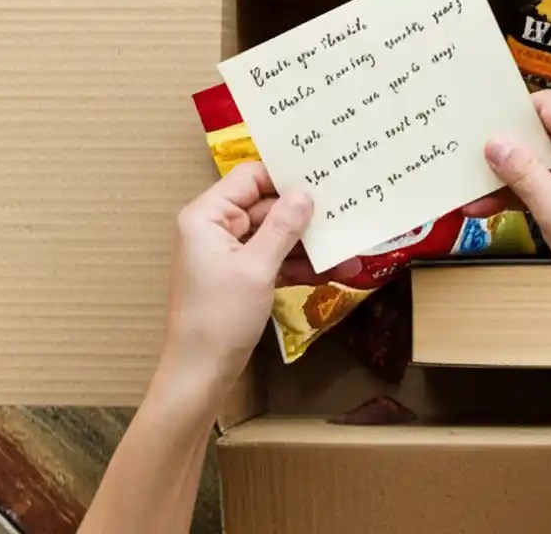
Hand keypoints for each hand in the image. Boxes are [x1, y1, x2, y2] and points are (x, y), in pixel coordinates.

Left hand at [161, 162, 359, 395]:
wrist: (199, 374)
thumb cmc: (219, 318)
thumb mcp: (256, 268)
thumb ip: (282, 228)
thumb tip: (305, 194)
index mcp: (208, 216)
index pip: (250, 178)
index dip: (285, 176)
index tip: (323, 177)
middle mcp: (216, 228)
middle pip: (267, 206)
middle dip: (306, 215)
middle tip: (346, 210)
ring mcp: (229, 254)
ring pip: (276, 236)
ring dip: (310, 245)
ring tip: (351, 248)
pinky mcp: (241, 278)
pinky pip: (275, 261)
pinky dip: (300, 266)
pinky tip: (336, 271)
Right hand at [465, 90, 550, 301]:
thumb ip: (521, 170)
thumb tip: (495, 143)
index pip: (550, 106)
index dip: (514, 115)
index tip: (483, 127)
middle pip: (547, 136)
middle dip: (509, 155)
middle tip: (473, 163)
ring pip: (550, 163)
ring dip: (517, 180)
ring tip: (478, 196)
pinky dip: (535, 193)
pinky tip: (499, 206)